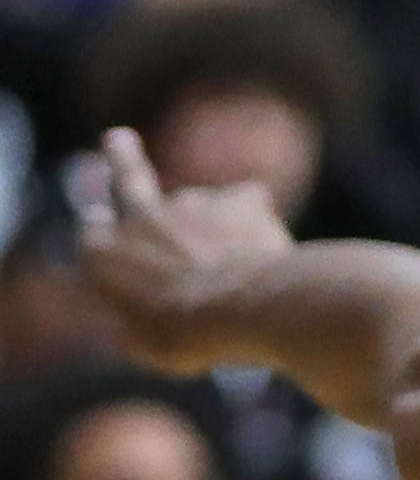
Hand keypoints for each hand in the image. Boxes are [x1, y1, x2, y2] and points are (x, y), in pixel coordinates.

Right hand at [73, 126, 290, 371]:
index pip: (92, 233)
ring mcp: (192, 201)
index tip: (98, 221)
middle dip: (121, 157)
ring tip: (237, 263)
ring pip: (204, 206)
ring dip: (218, 228)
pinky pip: (248, 205)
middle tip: (117, 136)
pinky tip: (267, 251)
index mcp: (104, 256)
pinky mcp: (238, 197)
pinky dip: (256, 224)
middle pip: (127, 178)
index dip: (100, 231)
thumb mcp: (141, 343)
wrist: (240, 310)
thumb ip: (134, 318)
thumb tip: (139, 316)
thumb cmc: (183, 338)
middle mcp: (142, 218)